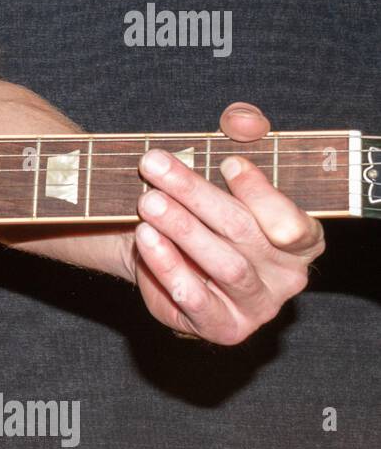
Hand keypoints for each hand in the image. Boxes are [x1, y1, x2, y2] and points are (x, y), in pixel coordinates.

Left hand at [128, 102, 324, 343]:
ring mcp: (258, 307)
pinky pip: (196, 299)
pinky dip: (168, 267)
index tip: (227, 163)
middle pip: (245, 234)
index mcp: (303, 239)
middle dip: (197, 197)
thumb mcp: (228, 159)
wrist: (169, 253)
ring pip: (224, 265)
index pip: (294, 221)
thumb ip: (244, 130)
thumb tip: (242, 119)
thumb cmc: (208, 204)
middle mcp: (289, 277)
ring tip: (147, 202)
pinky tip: (145, 238)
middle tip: (155, 168)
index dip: (263, 193)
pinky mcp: (223, 328)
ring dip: (183, 231)